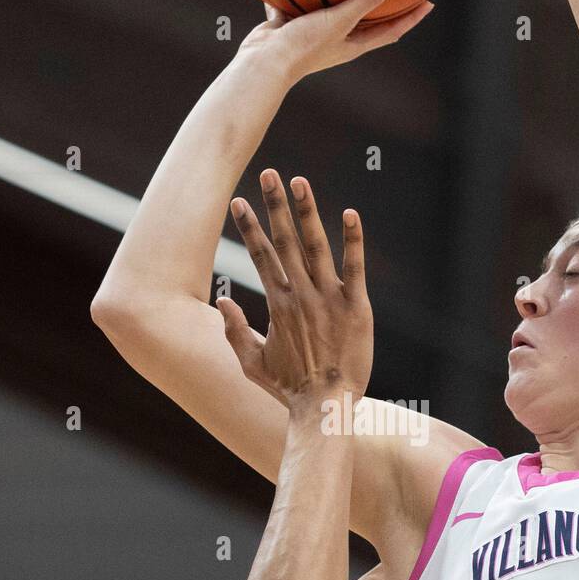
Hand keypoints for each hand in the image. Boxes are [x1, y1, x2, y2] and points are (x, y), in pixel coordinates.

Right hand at [216, 172, 372, 406]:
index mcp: (277, 304)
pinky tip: (350, 213)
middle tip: (268, 173)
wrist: (326, 406)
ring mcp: (329, 298)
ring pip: (316, 245)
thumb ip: (234, 331)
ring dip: (306, 211)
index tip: (238, 200)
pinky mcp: (356, 306)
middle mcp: (301, 294)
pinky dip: (353, 240)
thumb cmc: (289, 390)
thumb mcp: (251, 364)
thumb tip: (221, 300)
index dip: (248, 226)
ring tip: (299, 181)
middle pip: (284, 241)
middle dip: (273, 205)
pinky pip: (355, 266)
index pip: (259, 256)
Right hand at [237, 0, 433, 83]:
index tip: (429, 2)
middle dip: (383, 1)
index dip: (411, 18)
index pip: (391, 30)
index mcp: (353, 44)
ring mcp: (314, 31)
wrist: (264, 62)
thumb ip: (366, 0)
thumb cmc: (305, 46)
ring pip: (334, 6)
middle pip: (368, 18)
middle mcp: (336, 39)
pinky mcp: (292, 23)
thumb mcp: (340, 20)